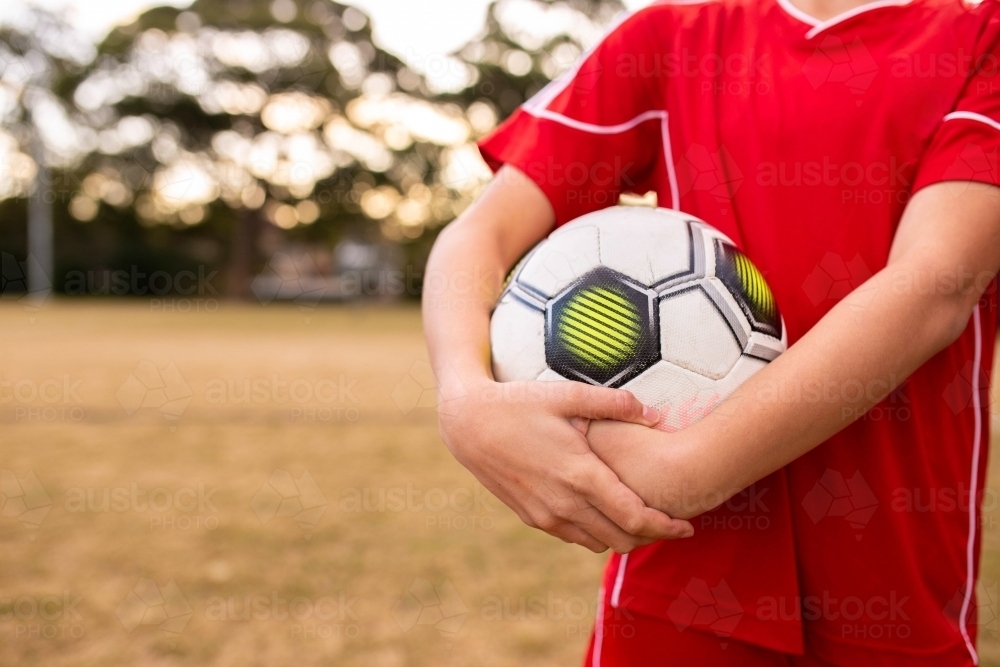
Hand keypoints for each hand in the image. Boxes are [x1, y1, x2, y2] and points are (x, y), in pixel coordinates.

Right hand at [438, 378, 694, 552]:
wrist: (467, 424)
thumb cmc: (519, 403)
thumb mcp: (567, 394)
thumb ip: (614, 403)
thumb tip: (655, 414)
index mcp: (580, 475)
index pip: (635, 517)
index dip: (666, 527)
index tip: (688, 526)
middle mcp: (564, 504)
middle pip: (621, 539)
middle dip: (651, 537)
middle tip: (671, 525)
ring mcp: (545, 515)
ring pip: (597, 543)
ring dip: (621, 536)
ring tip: (639, 519)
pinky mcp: (531, 517)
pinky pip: (573, 537)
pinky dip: (595, 532)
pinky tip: (602, 513)